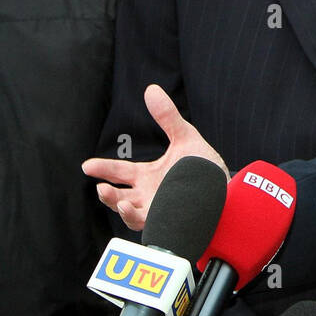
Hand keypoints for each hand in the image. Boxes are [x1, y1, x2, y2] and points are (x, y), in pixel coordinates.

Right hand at [81, 84, 227, 231]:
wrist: (228, 187)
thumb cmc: (203, 165)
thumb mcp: (184, 137)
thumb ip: (167, 117)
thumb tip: (151, 89)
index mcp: (146, 176)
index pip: (119, 173)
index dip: (103, 169)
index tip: (87, 166)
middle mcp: (147, 196)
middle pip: (119, 197)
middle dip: (108, 194)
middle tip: (100, 188)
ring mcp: (157, 211)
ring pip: (131, 215)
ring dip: (122, 210)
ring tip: (118, 200)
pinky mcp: (170, 222)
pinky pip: (153, 226)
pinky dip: (142, 220)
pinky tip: (137, 211)